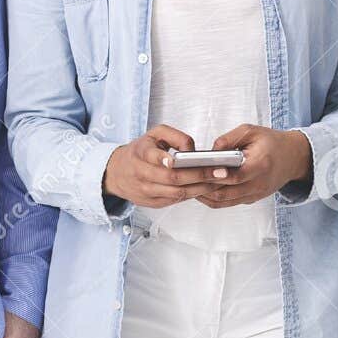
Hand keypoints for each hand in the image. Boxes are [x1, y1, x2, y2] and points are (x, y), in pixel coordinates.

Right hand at [102, 125, 216, 208]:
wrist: (117, 173)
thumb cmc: (140, 151)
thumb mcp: (152, 134)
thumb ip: (174, 136)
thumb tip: (192, 150)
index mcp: (141, 154)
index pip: (155, 158)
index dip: (169, 160)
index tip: (186, 159)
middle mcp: (142, 174)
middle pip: (173, 179)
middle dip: (199, 176)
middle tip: (221, 171)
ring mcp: (146, 192)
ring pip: (177, 193)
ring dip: (201, 188)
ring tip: (219, 181)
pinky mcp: (152, 203)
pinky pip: (176, 200)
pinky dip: (193, 195)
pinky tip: (207, 188)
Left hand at [196, 125, 311, 208]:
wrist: (293, 158)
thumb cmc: (271, 142)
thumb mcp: (251, 131)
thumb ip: (229, 139)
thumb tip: (210, 151)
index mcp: (260, 165)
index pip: (235, 176)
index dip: (215, 175)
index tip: (197, 170)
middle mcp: (258, 184)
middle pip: (225, 192)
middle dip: (203, 188)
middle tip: (185, 180)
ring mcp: (255, 194)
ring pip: (224, 201)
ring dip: (204, 195)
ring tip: (188, 185)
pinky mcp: (251, 199)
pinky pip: (228, 203)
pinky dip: (212, 198)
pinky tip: (200, 189)